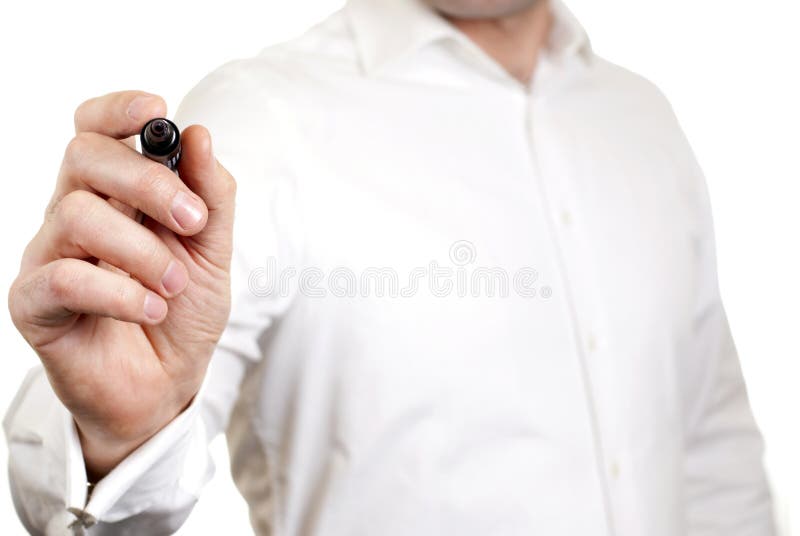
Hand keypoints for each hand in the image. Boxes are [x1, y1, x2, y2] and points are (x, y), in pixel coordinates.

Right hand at [8, 91, 235, 479]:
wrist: (167, 385)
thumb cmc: (183, 312)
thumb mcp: (213, 252)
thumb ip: (211, 197)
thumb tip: (199, 135)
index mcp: (113, 195)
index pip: (93, 130)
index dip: (117, 110)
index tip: (157, 110)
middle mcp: (73, 215)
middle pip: (83, 157)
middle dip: (147, 181)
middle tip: (193, 222)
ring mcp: (49, 257)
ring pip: (76, 214)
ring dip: (142, 250)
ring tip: (174, 287)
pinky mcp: (33, 304)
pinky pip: (61, 277)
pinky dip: (118, 292)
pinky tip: (151, 310)